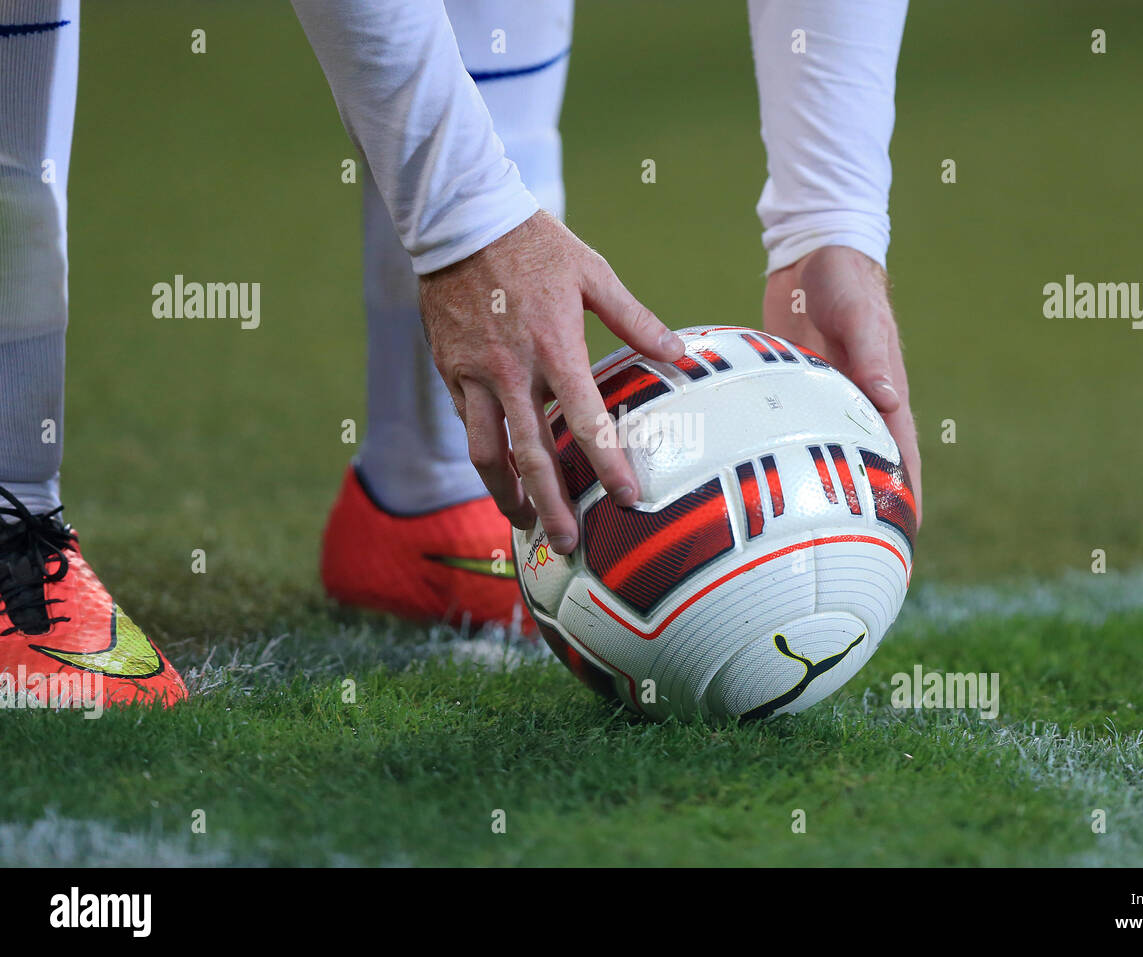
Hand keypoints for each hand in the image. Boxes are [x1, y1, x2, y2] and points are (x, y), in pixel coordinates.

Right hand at [420, 211, 684, 553]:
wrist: (459, 220)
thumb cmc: (534, 244)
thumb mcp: (592, 273)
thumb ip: (635, 319)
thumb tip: (679, 353)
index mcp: (555, 347)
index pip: (585, 422)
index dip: (606, 465)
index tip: (625, 499)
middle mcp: (512, 371)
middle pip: (529, 456)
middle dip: (549, 506)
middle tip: (566, 542)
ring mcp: (475, 375)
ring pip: (485, 454)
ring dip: (505, 495)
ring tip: (523, 523)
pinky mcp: (450, 372)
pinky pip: (469, 425)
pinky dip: (485, 456)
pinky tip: (500, 474)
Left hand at [763, 246, 921, 526]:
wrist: (813, 251)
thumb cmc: (846, 280)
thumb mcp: (859, 315)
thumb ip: (870, 355)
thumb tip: (885, 399)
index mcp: (885, 393)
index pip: (901, 455)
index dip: (905, 496)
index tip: (903, 538)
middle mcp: (857, 403)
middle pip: (864, 465)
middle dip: (861, 507)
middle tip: (848, 555)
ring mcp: (824, 399)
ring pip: (823, 454)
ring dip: (816, 487)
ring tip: (796, 535)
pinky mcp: (794, 388)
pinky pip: (787, 429)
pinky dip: (779, 454)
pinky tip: (755, 480)